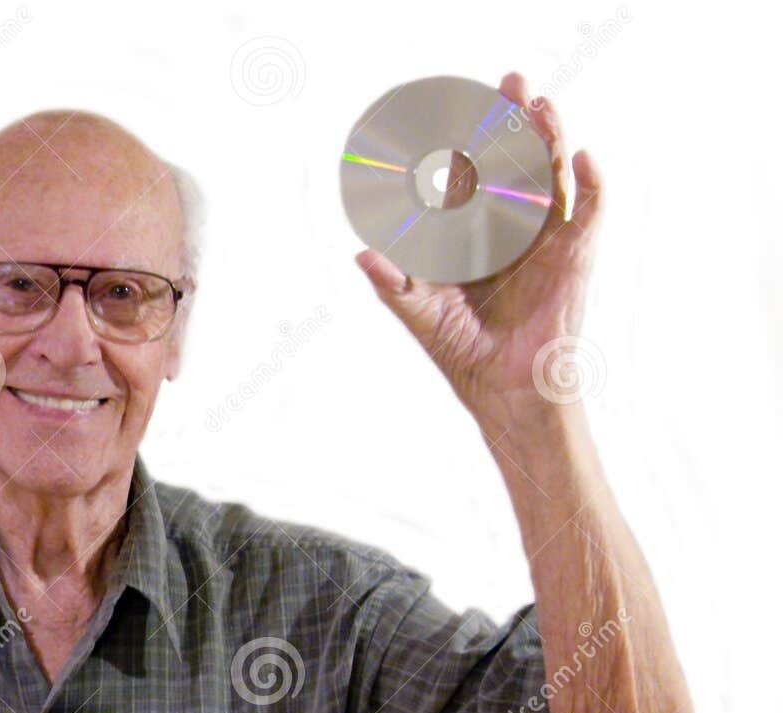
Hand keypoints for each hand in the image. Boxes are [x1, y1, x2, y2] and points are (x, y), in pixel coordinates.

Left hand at [352, 70, 603, 417]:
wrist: (504, 389)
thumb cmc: (463, 353)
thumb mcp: (421, 315)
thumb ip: (393, 283)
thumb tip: (360, 252)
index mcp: (476, 234)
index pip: (474, 175)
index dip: (469, 140)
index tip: (458, 106)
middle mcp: (514, 228)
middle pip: (517, 162)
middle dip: (513, 122)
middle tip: (509, 83)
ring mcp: (548, 238)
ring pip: (552, 175)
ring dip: (549, 139)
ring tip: (541, 106)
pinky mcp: (576, 257)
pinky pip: (592, 211)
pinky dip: (593, 183)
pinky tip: (583, 157)